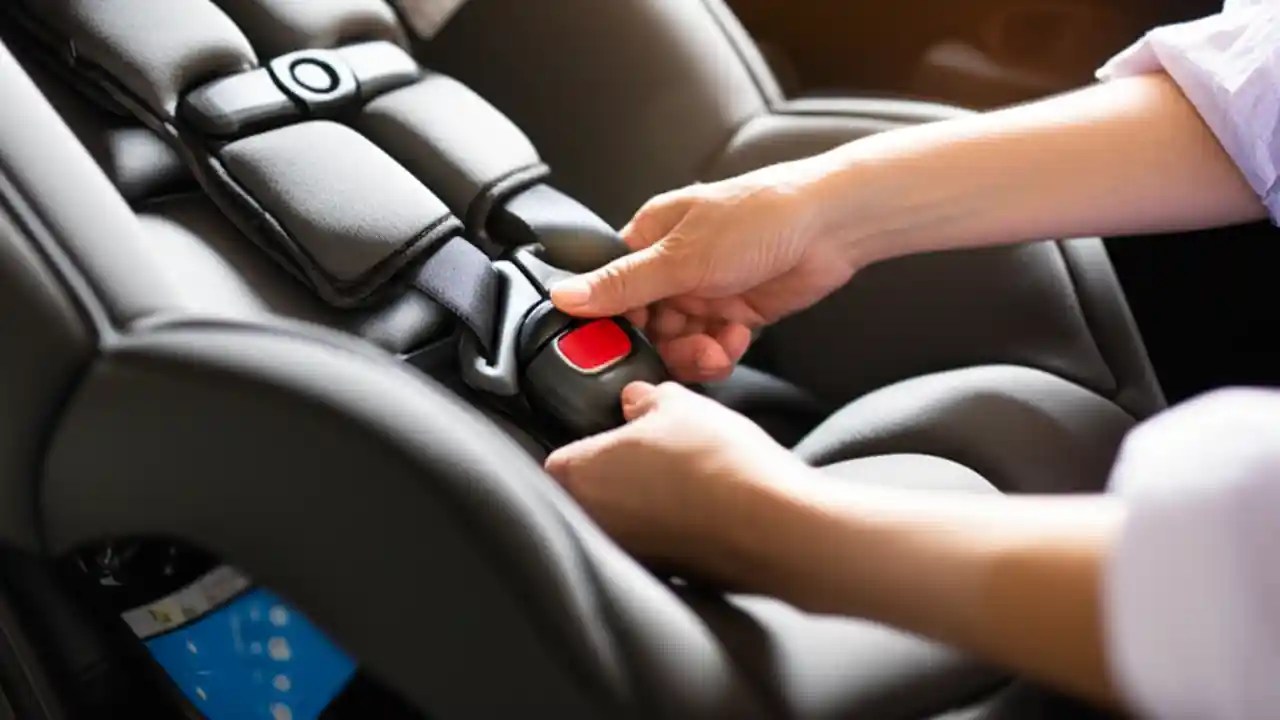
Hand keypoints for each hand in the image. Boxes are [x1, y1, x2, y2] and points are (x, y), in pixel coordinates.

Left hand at [544, 381, 812, 584]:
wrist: (774, 526)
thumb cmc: (718, 461)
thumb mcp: (679, 404)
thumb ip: (645, 398)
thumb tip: (633, 400)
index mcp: (578, 476)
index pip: (560, 456)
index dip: (589, 441)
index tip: (616, 431)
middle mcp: (589, 521)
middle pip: (587, 491)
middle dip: (614, 474)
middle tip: (654, 453)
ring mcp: (622, 553)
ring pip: (621, 518)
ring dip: (642, 502)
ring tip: (683, 481)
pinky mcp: (657, 574)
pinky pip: (652, 542)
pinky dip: (669, 527)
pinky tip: (700, 509)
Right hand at [549, 159, 860, 381]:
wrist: (831, 226)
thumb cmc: (758, 217)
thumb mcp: (681, 256)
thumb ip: (622, 283)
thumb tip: (563, 295)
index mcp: (650, 239)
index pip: (612, 292)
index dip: (616, 325)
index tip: (622, 349)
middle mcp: (675, 266)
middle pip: (646, 326)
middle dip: (664, 346)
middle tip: (683, 351)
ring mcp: (706, 290)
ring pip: (679, 341)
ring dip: (695, 353)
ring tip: (717, 348)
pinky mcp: (736, 312)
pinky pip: (712, 346)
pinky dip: (722, 351)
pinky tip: (736, 339)